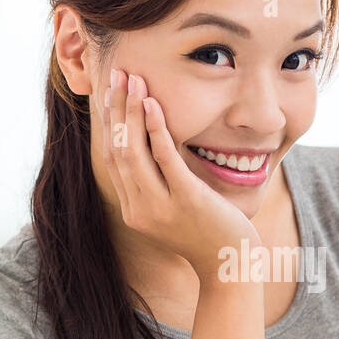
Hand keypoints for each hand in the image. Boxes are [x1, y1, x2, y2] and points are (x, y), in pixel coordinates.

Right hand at [102, 69, 261, 282]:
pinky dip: (156, 129)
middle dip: (116, 108)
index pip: (111, 159)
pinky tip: (154, 103)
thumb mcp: (174, 210)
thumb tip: (154, 148)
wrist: (229, 265)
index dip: (109, 123)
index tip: (110, 93)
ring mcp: (160, 207)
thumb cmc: (207, 233)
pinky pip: (165, 159)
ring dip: (132, 111)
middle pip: (117, 150)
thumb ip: (159, 185)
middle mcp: (139, 209)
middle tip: (117, 74)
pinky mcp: (186, 200)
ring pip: (134, 151)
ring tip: (133, 79)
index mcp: (133, 210)